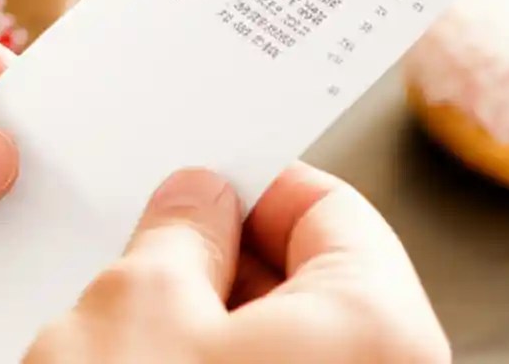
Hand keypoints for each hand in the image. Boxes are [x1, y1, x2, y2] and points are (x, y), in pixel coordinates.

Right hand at [24, 165, 449, 363]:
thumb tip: (195, 200)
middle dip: (221, 251)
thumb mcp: (137, 310)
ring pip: (284, 340)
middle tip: (149, 237)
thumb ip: (176, 234)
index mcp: (381, 327)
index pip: (331, 208)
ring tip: (127, 316)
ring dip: (209, 319)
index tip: (201, 168)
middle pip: (311, 276)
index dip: (254, 176)